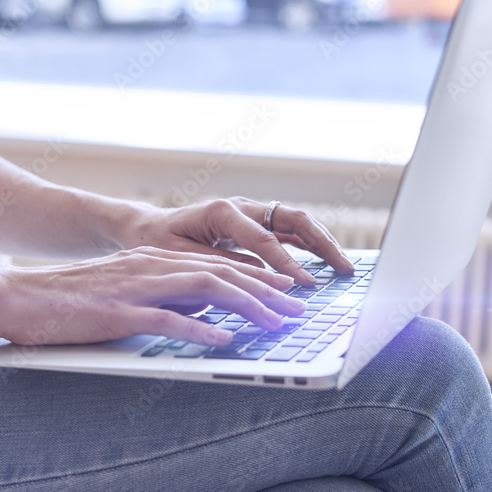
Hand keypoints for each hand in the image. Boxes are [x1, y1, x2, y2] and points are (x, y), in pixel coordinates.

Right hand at [0, 246, 306, 346]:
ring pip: (205, 290)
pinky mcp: (116, 313)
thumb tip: (202, 314)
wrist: (15, 296)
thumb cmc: (65, 300)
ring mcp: (134, 289)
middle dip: (265, 291)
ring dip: (246, 307)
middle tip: (298, 309)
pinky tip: (224, 343)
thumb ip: (160, 297)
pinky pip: (166, 320)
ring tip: (277, 324)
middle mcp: (149, 267)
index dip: (255, 277)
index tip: (286, 292)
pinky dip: (198, 332)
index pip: (215, 265)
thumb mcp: (121, 290)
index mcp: (151, 261)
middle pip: (220, 274)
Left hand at [117, 197, 354, 285]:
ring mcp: (249, 213)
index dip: (287, 263)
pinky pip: (287, 232)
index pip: (264, 239)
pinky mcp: (252, 223)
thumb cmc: (158, 242)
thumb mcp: (181, 257)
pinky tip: (323, 264)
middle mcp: (241, 207)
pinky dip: (308, 246)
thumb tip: (257, 277)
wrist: (147, 228)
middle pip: (294, 219)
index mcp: (223, 211)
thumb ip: (219, 264)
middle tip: (345, 269)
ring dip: (322, 243)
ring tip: (343, 267)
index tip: (306, 284)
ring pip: (296, 223)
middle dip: (323, 244)